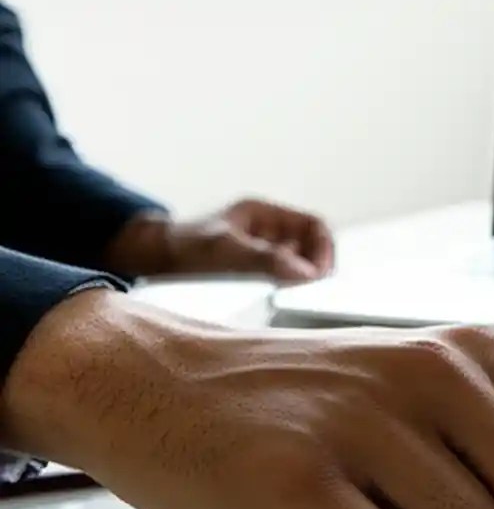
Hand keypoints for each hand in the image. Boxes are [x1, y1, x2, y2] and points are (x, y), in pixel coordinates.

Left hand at [106, 199, 333, 281]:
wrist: (153, 257)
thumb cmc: (185, 245)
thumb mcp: (226, 249)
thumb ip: (266, 258)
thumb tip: (307, 273)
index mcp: (265, 213)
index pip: (315, 224)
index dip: (325, 247)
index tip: (320, 274)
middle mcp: (268, 228)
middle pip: (312, 244)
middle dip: (317, 265)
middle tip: (312, 289)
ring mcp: (261, 247)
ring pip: (299, 261)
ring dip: (303, 277)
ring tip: (295, 294)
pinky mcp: (253, 267)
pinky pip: (283, 274)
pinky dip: (288, 285)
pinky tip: (278, 295)